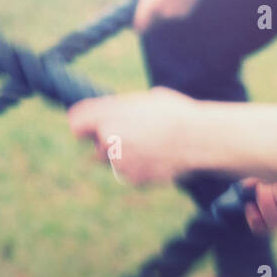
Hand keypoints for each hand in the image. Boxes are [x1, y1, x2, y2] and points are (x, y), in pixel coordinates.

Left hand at [67, 86, 200, 185]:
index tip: (82, 130)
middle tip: (135, 136)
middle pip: (96, 144)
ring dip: (124, 156)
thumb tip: (114, 110)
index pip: (77, 121)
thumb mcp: (148, 99)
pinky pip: (129, 173)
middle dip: (108, 142)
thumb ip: (123, 106)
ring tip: (151, 147)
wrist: (199, 139)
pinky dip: (139, 169)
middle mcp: (109, 135)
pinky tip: (157, 159)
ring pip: (112, 161)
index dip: (80, 125)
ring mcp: (119, 159)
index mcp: (111, 112)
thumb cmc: (178, 114)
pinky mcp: (131, 178)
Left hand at [123, 0, 207, 32]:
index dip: (135, 26)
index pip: (140, 28)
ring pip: (164, 20)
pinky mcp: (186, 13)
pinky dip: (172, 10)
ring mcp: (176, 14)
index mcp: (150, 6)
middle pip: (152, 26)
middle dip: (149, 19)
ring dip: (161, 14)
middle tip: (149, 5)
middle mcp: (164, 14)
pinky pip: (174, 16)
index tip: (134, 21)